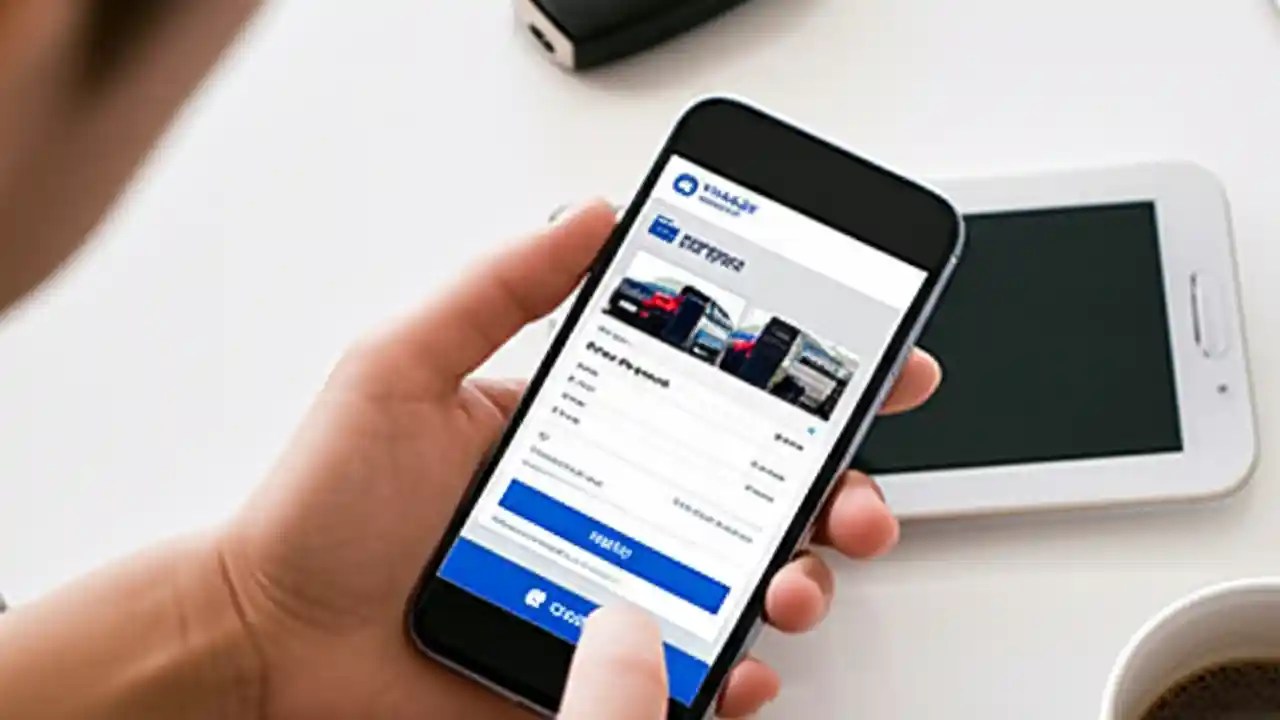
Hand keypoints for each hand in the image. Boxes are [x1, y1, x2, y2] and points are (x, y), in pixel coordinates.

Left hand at [218, 201, 940, 717]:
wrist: (275, 639)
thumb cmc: (326, 508)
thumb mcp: (402, 367)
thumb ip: (499, 290)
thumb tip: (589, 215)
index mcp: (587, 430)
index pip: (718, 396)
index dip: (807, 380)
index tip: (873, 364)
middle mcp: (618, 506)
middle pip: (760, 493)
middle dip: (837, 487)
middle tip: (856, 489)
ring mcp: (615, 589)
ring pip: (747, 581)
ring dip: (805, 575)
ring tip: (799, 575)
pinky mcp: (597, 672)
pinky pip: (691, 673)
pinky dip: (734, 672)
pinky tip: (738, 660)